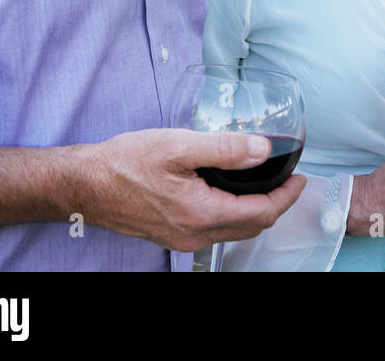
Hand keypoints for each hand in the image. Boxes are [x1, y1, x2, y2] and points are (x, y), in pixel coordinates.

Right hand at [78, 128, 305, 251]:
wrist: (84, 185)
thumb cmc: (125, 163)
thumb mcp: (179, 145)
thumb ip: (225, 149)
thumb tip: (262, 149)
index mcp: (202, 213)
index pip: (262, 213)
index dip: (287, 196)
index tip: (301, 178)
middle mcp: (194, 234)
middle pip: (252, 226)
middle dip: (276, 204)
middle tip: (289, 180)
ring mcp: (182, 238)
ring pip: (233, 230)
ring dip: (254, 211)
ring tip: (265, 184)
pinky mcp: (171, 235)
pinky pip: (213, 229)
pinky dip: (232, 214)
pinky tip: (230, 193)